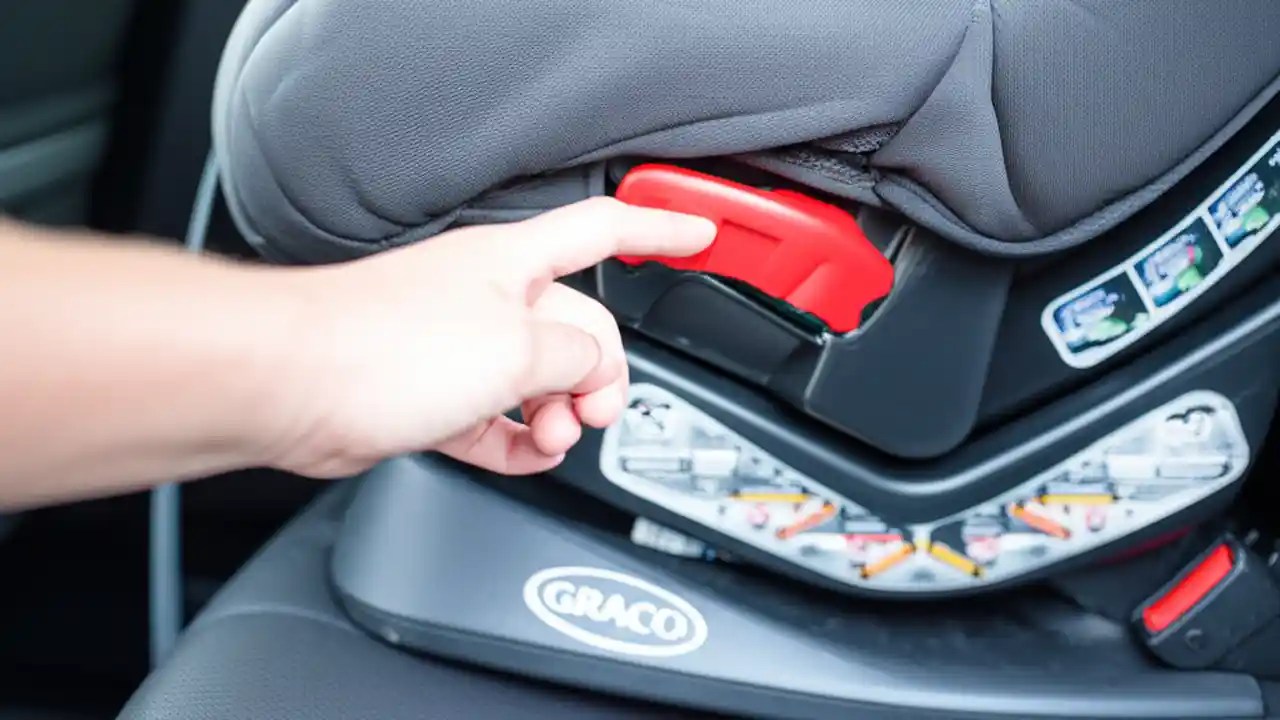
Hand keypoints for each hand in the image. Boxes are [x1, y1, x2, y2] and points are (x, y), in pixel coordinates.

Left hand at [267, 197, 715, 477]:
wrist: (290, 385)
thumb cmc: (378, 345)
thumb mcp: (516, 348)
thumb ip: (576, 356)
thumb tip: (595, 370)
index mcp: (514, 264)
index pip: (604, 232)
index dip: (659, 233)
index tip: (699, 237)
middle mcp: (488, 300)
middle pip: (578, 330)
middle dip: (601, 374)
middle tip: (595, 409)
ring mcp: (458, 349)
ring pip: (539, 382)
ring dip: (559, 416)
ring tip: (552, 437)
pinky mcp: (431, 396)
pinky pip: (497, 421)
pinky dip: (517, 441)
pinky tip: (524, 454)